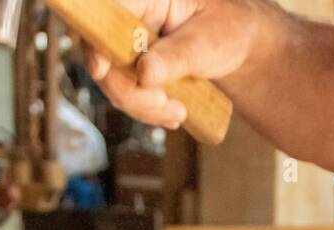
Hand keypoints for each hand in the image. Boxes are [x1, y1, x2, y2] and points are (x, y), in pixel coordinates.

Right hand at [83, 0, 259, 129]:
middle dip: (129, 90)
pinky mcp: (131, 65)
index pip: (105, 12)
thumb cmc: (227, 30)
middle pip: (101, 54)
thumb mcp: (209, 41)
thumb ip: (178, 56)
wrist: (237, 44)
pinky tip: (172, 113)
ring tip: (178, 112)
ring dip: (142, 106)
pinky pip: (125, 92)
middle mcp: (128, 15)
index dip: (95, 41)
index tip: (101, 69)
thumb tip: (145, 74)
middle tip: (165, 105)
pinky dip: (147, 110)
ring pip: (111, 80)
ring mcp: (126, 42)